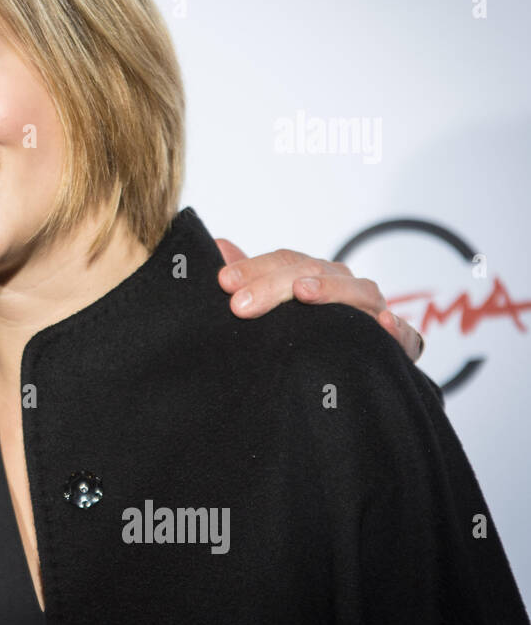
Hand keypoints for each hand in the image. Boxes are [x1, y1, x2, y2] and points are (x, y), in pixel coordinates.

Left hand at [215, 239, 423, 362]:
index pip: (286, 261)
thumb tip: (219, 246)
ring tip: (304, 292)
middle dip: (276, 285)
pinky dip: (397, 329)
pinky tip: (382, 324)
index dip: (254, 268)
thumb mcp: (273, 306)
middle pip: (315, 272)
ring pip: (360, 292)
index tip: (224, 282)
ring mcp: (374, 313)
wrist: (345, 378)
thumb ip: (252, 279)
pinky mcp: (398, 344)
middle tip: (241, 304)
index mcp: (316, 276)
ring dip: (332, 289)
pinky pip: (406, 336)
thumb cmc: (304, 332)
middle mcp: (345, 288)